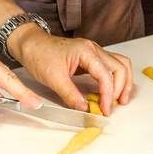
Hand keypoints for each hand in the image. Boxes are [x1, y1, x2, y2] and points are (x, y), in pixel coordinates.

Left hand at [9, 24, 131, 113]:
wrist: (30, 44)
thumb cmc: (39, 55)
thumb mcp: (53, 79)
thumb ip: (70, 95)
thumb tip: (85, 108)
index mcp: (86, 51)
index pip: (106, 75)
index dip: (107, 95)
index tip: (104, 109)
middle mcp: (94, 49)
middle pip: (120, 67)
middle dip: (120, 88)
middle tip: (114, 106)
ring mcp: (93, 52)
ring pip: (119, 64)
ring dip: (122, 82)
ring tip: (120, 99)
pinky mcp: (90, 57)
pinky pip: (110, 66)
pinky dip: (114, 78)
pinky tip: (110, 90)